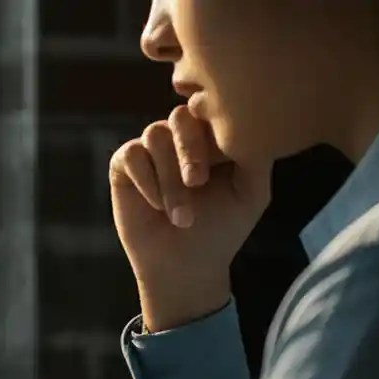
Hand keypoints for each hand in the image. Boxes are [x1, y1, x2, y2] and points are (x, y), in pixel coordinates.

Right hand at [109, 105, 272, 331]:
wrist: (185, 265)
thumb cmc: (221, 229)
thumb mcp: (252, 192)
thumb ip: (255, 155)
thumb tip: (249, 122)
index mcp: (212, 136)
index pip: (213, 112)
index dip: (217, 136)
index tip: (226, 166)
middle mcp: (180, 136)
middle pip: (181, 116)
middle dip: (190, 149)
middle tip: (197, 182)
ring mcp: (151, 148)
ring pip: (155, 135)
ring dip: (170, 178)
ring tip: (181, 215)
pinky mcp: (124, 164)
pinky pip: (132, 155)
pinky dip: (147, 182)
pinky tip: (157, 206)